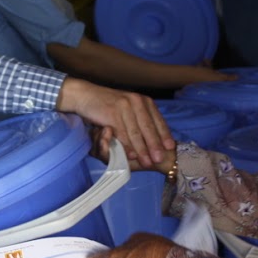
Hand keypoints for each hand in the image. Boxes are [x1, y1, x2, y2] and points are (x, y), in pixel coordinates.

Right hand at [58, 79, 173, 168]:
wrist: (87, 96)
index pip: (157, 120)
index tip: (170, 148)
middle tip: (159, 159)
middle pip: (148, 127)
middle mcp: (137, 101)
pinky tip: (131, 155)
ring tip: (146, 161)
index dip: (164, 135)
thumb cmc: (110, 105)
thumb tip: (157, 137)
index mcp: (144, 101)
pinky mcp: (112, 112)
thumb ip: (142, 119)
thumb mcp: (130, 108)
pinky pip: (121, 133)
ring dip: (142, 149)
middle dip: (154, 145)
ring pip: (136, 132)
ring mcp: (124, 106)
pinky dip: (126, 146)